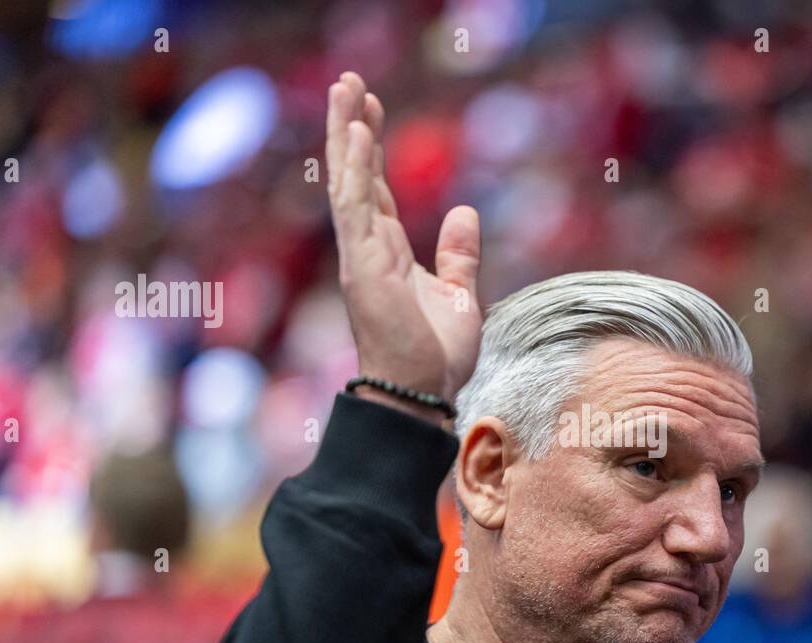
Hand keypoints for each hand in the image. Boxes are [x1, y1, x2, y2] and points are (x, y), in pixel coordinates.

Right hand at [326, 72, 482, 410]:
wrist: (423, 392)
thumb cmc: (437, 355)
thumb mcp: (460, 293)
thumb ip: (458, 253)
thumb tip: (465, 212)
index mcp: (387, 252)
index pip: (375, 188)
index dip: (372, 148)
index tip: (370, 108)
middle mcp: (367, 248)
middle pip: (356, 175)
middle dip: (351, 126)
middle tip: (349, 81)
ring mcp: (361, 254)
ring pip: (349, 180)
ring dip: (346, 133)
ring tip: (346, 87)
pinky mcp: (363, 265)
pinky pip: (354, 206)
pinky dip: (356, 168)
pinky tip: (358, 132)